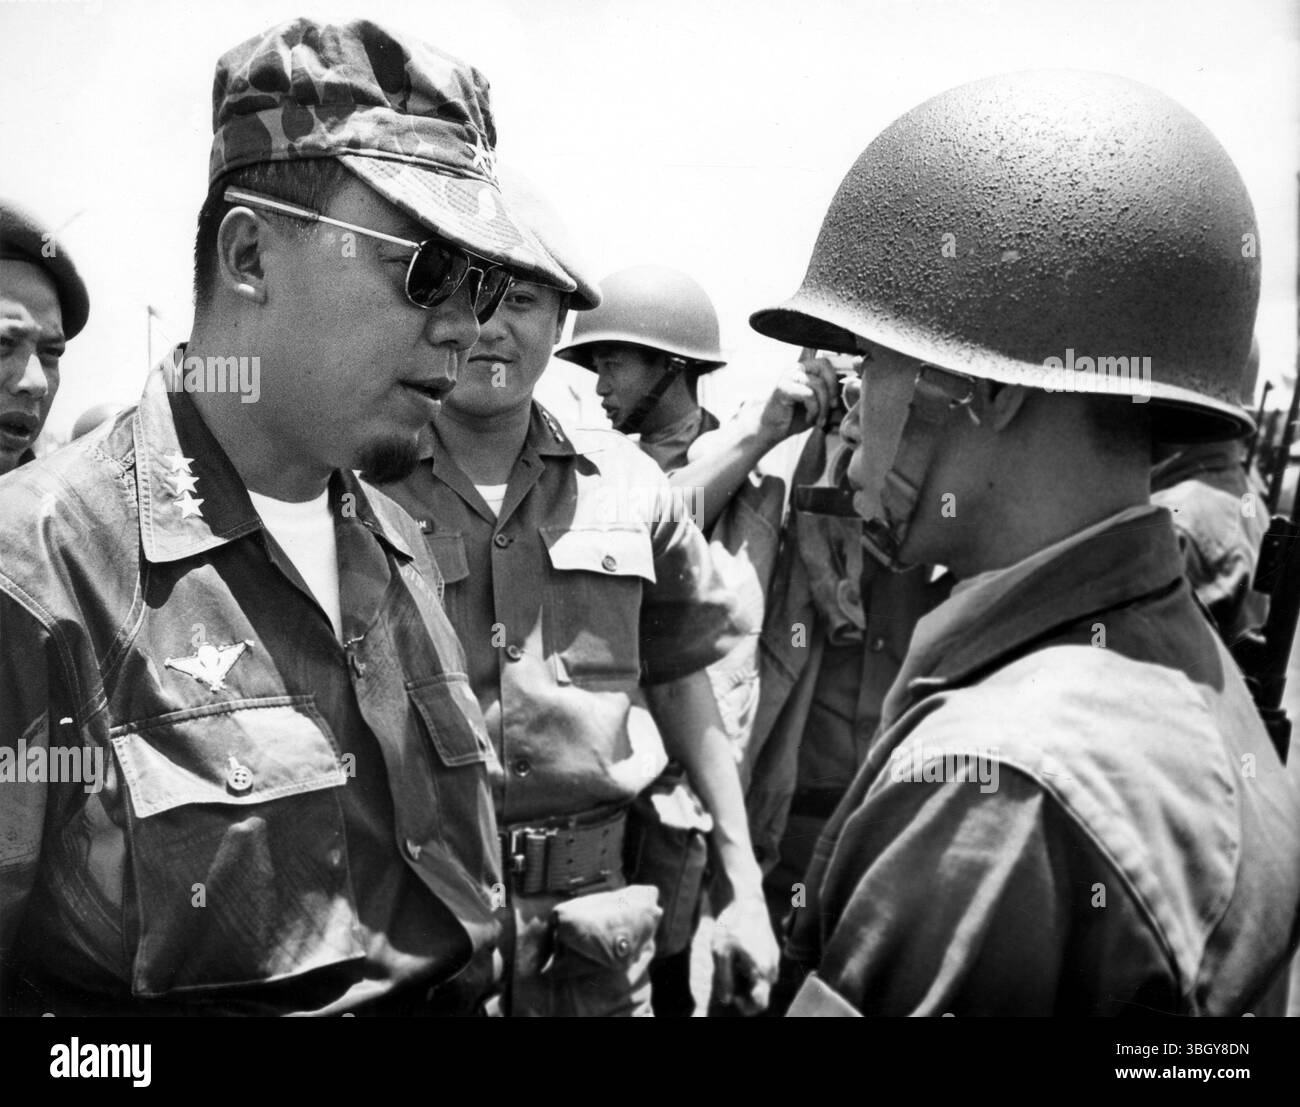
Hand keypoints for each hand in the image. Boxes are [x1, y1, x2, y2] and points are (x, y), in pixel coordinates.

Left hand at [711, 893, 779, 1014]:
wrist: (746, 899)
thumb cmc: (731, 925)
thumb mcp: (721, 953)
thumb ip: (724, 980)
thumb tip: (727, 1001)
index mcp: (762, 971)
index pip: (760, 1005)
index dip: (745, 1006)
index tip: (732, 994)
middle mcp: (773, 967)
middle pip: (760, 993)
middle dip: (745, 991)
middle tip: (729, 974)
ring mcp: (774, 958)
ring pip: (762, 980)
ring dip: (748, 979)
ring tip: (734, 961)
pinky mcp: (772, 949)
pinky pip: (763, 967)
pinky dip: (752, 967)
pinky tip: (740, 952)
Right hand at [751, 350, 838, 446]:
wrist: (771, 430)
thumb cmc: (795, 417)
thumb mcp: (819, 404)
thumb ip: (832, 393)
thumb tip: (852, 385)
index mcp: (805, 368)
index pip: (828, 362)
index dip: (838, 379)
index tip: (837, 401)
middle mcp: (796, 367)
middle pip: (826, 367)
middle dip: (833, 390)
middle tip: (832, 407)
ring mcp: (788, 375)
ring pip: (819, 384)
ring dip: (823, 406)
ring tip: (819, 420)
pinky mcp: (783, 387)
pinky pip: (809, 395)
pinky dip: (813, 409)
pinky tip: (809, 418)